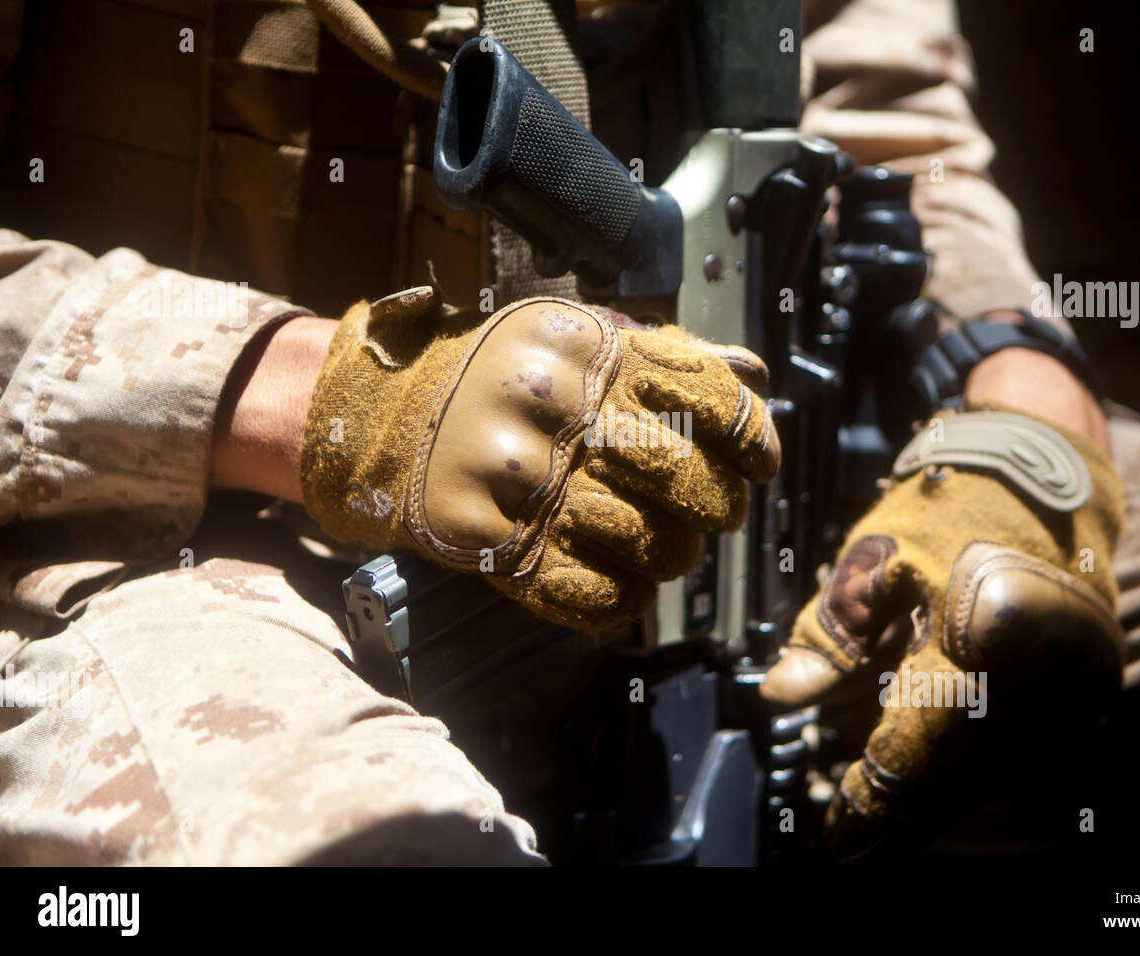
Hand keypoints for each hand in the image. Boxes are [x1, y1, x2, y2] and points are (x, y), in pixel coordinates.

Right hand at [298, 287, 778, 630]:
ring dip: (671, 557)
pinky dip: (621, 598)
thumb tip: (756, 372)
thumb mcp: (575, 342)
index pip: (702, 392)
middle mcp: (547, 405)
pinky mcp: (484, 539)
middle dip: (713, 505)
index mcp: (580, 346)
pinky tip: (621, 581)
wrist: (381, 414)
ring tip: (662, 546)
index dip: (750, 436)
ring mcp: (512, 476)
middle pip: (681, 476)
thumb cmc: (499, 380)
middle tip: (712, 512)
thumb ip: (662, 357)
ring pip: (645, 544)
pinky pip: (590, 593)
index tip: (759, 462)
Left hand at [762, 357, 1124, 860]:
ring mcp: (1069, 682)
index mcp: (976, 642)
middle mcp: (1036, 674)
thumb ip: (828, 636)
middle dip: (903, 814)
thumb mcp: (873, 562)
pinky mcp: (1085, 683)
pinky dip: (975, 772)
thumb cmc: (948, 507)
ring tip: (886, 829)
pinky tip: (938, 786)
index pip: (915, 746)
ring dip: (939, 801)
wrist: (1040, 469)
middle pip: (959, 775)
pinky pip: (1023, 745)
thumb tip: (780, 696)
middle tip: (853, 846)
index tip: (836, 834)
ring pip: (994, 769)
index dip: (873, 795)